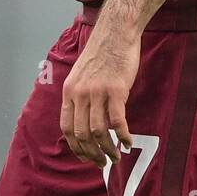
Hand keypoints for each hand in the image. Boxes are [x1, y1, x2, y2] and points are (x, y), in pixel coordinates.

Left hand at [60, 26, 138, 165]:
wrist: (116, 33)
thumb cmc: (103, 53)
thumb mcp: (82, 75)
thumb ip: (81, 96)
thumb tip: (85, 119)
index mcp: (69, 92)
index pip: (67, 128)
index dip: (76, 147)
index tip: (86, 157)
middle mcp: (80, 94)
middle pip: (82, 134)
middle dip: (92, 154)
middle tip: (103, 162)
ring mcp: (97, 92)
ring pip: (98, 131)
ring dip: (107, 148)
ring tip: (117, 156)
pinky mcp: (116, 89)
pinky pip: (117, 121)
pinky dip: (122, 135)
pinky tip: (128, 142)